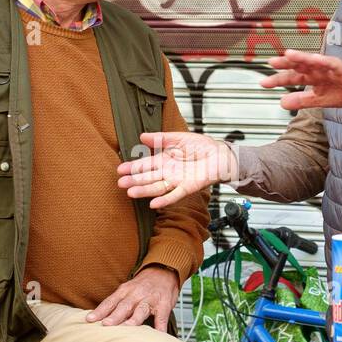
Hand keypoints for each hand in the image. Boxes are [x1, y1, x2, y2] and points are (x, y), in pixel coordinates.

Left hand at [87, 264, 178, 330]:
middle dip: (114, 316)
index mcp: (125, 291)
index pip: (110, 302)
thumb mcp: (127, 290)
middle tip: (105, 325)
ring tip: (127, 329)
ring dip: (133, 320)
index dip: (100, 311)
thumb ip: (116, 304)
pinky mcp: (164, 304)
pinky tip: (157, 335)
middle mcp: (136, 294)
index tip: (90, 320)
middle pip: (124, 306)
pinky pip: (161, 317)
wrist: (164, 271)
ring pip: (141, 310)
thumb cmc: (142, 285)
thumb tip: (100, 319)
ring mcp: (151, 299)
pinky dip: (159, 327)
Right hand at [116, 131, 233, 208]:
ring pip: (157, 187)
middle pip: (148, 177)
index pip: (145, 164)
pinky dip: (164, 200)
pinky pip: (174, 195)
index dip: (133, 167)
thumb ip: (161, 138)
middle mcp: (168, 172)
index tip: (120, 170)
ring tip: (131, 193)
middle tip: (120, 183)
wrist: (220, 154)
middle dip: (134, 180)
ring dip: (144, 191)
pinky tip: (153, 205)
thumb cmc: (202, 146)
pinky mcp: (188, 187)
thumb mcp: (179, 138)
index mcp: (164, 160)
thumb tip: (141, 136)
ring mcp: (177, 181)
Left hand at [261, 49, 341, 110]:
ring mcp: (332, 68)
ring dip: (302, 57)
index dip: (278, 79)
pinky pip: (334, 64)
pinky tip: (316, 59)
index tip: (263, 82)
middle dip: (286, 63)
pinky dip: (325, 61)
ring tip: (289, 55)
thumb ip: (301, 100)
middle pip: (300, 65)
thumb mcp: (320, 100)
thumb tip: (281, 102)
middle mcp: (320, 70)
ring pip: (315, 61)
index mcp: (314, 77)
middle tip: (271, 62)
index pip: (293, 76)